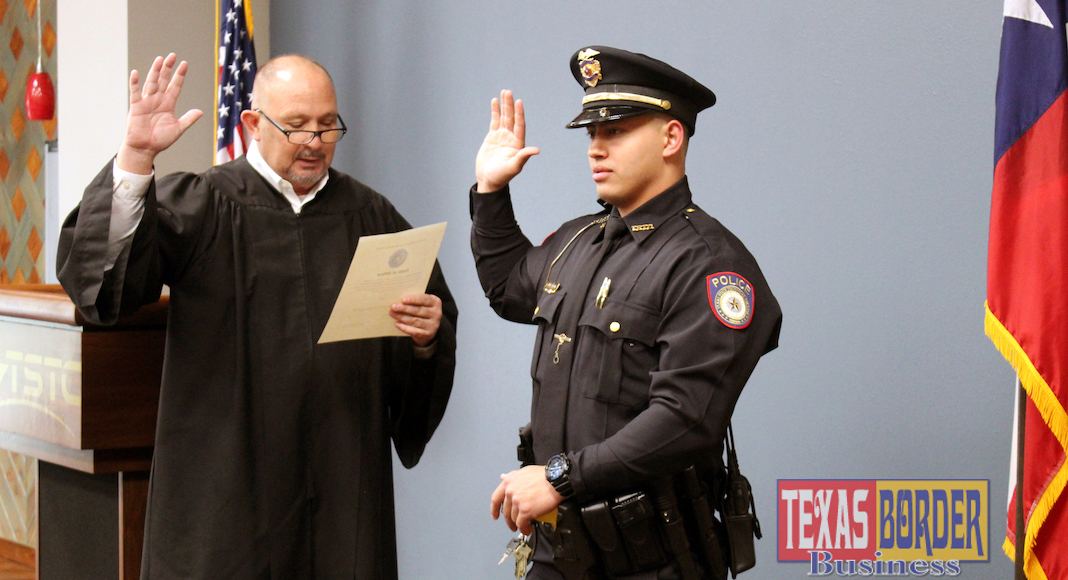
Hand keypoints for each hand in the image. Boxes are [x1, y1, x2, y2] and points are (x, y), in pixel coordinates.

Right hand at [117, 53, 202, 174]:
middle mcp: (158, 100)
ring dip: (155, 71)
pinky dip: (134, 83)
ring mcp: (146, 102)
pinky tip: (135, 73)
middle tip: (172, 56)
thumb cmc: (160, 140)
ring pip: (151, 83)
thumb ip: (188, 119)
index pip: (175, 86)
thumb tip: (201, 111)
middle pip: (163, 80)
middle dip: (168, 68)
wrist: (145, 148)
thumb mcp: (178, 129)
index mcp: (168, 104)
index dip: (179, 75)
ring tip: (159, 59)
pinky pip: (135, 93)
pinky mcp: (136, 106)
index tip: (184, 64)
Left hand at [390, 293, 441, 346]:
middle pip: (418, 310)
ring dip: (402, 317)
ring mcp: (433, 325)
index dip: (413, 299)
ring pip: (415, 321)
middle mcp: (436, 313)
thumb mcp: (422, 304)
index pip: (424, 299)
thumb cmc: (422, 311)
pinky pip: (414, 331)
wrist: (428, 328)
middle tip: (393, 306)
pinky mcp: (428, 334)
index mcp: (435, 302)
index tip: (402, 299)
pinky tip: (397, 324)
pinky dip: (405, 328)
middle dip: (404, 308)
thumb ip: (414, 301)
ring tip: (392, 314)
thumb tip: (398, 300)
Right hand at [475, 90, 539, 192]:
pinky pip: (494, 121)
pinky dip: (495, 111)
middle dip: (510, 105)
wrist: (489, 180)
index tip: (519, 102)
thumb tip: (537, 150)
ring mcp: (502, 136)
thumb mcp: (514, 167)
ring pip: (504, 117)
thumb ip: (523, 156)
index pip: (520, 125)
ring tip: (504, 92)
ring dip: (504, 105)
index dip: (519, 113)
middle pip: (512, 118)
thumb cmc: (502, 176)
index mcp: (518, 144)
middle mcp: (512, 137)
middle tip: (509, 92)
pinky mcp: (493, 136)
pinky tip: (495, 102)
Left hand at [490, 465, 562, 535]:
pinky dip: (524, 529)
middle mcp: (510, 491)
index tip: (495, 515)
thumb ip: (512, 477)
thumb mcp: (524, 471)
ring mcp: (517, 501)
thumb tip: (503, 478)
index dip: (494, 509)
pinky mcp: (525, 511)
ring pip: (513, 518)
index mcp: (509, 481)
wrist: (556, 479)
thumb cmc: (544, 475)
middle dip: (509, 520)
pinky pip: (521, 524)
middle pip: (505, 511)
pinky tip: (527, 530)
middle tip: (512, 524)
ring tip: (524, 527)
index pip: (496, 498)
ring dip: (518, 525)